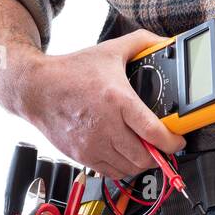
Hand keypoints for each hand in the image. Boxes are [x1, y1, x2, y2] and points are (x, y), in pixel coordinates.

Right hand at [20, 29, 184, 178]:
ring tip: (143, 149)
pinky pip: (111, 173)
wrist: (36, 88)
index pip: (154, 133)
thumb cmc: (71, 72)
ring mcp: (92, 144)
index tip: (178, 139)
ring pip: (129, 168)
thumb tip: (165, 41)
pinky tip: (124, 154)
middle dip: (159, 154)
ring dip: (141, 162)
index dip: (172, 141)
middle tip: (162, 145)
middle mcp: (106, 126)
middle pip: (144, 156)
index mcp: (118, 101)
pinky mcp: (81, 156)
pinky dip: (122, 167)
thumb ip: (141, 42)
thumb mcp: (110, 51)